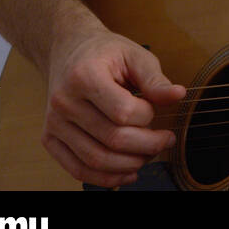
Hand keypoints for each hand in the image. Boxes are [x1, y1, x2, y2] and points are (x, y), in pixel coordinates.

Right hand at [42, 22, 185, 187]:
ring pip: (95, 159)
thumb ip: (155, 79)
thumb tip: (178, 95)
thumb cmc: (105, 53)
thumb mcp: (134, 55)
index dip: (147, 116)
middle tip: (166, 140)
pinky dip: (105, 178)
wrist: (68, 50)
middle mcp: (63, 102)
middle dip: (148, 146)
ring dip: (130, 164)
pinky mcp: (49, 138)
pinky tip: (128, 172)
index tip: (154, 109)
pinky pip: (77, 169)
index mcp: (84, 76)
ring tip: (149, 154)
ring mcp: (53, 123)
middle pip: (112, 139)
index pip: (123, 112)